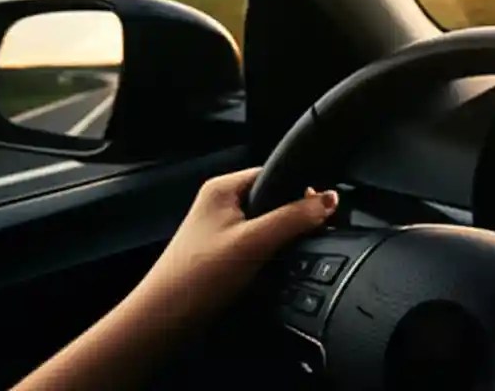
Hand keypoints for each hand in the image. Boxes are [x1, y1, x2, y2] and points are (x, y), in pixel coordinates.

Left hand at [14, 168, 336, 390]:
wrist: (165, 320)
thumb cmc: (196, 277)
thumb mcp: (253, 241)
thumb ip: (294, 217)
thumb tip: (329, 199)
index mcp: (223, 187)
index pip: (274, 173)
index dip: (300, 189)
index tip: (322, 208)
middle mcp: (221, 204)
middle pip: (274, 201)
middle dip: (291, 219)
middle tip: (303, 237)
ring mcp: (222, 231)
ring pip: (268, 227)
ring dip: (280, 242)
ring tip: (280, 258)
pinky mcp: (225, 256)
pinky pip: (260, 248)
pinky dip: (270, 258)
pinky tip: (271, 271)